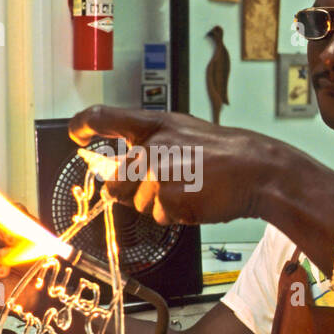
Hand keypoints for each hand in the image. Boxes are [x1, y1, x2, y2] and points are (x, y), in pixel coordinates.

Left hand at [68, 106, 283, 224]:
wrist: (257, 170)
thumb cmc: (224, 155)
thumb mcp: (182, 137)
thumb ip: (149, 149)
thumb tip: (117, 176)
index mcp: (154, 124)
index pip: (104, 116)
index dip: (83, 125)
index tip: (76, 134)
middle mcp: (151, 146)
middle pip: (116, 182)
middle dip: (133, 193)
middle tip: (166, 186)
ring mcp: (158, 172)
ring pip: (138, 204)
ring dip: (159, 204)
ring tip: (190, 189)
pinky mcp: (168, 197)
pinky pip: (160, 216)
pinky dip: (177, 215)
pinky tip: (197, 199)